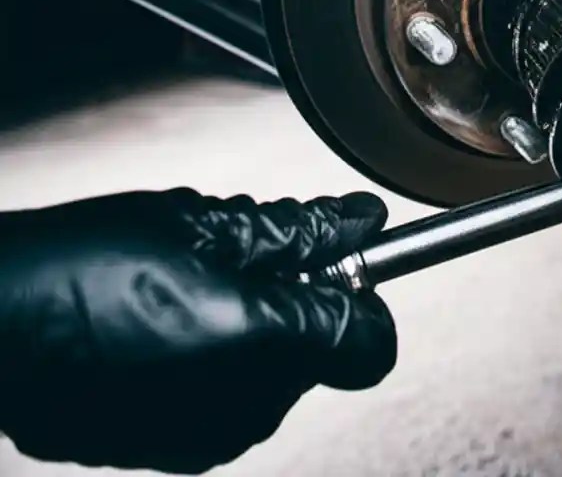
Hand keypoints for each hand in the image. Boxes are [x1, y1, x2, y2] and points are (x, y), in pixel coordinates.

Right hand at [0, 189, 396, 473]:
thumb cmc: (75, 268)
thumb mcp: (199, 225)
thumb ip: (296, 232)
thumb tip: (359, 223)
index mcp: (264, 340)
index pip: (371, 341)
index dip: (361, 296)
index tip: (338, 265)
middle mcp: (246, 403)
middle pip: (322, 355)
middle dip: (296, 305)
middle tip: (234, 265)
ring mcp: (208, 437)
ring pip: (276, 379)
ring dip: (253, 338)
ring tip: (184, 298)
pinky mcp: (174, 453)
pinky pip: (227, 403)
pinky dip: (213, 370)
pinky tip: (162, 336)